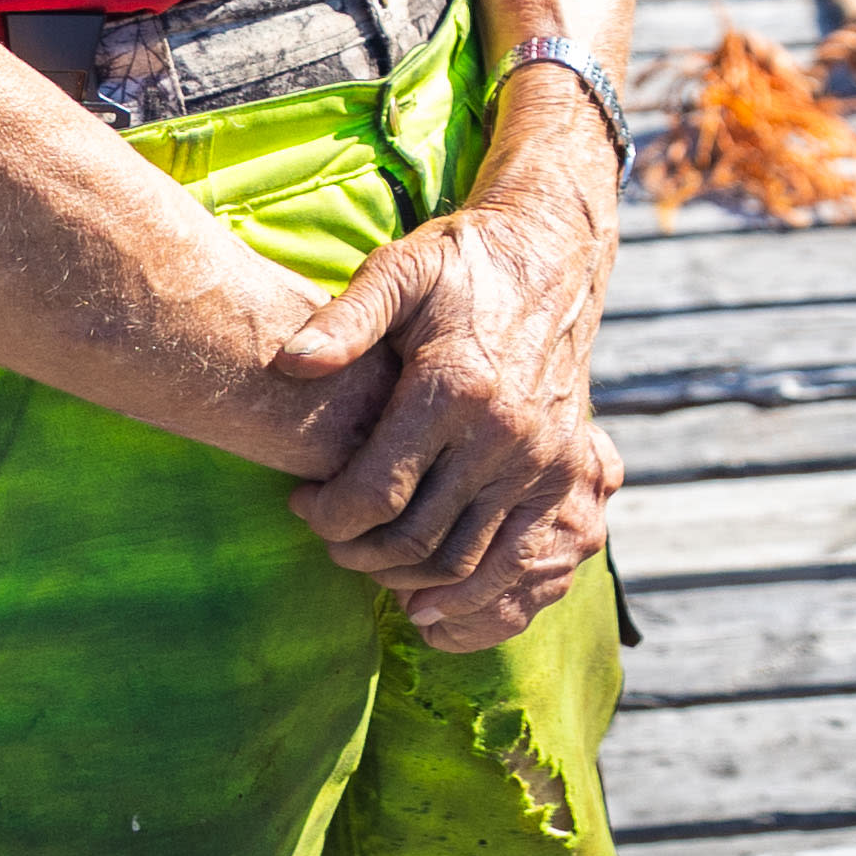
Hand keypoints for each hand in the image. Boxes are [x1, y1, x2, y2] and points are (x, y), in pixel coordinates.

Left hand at [268, 113, 621, 646]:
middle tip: (327, 538)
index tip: (301, 504)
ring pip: (462, 560)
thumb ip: (345, 319)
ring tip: (367, 558)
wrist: (553, 258)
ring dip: (404, 576)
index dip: (328, 514)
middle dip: (356, 552)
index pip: (377, 491)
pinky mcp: (565, 475)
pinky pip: (514, 560)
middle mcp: (505, 434)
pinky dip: (469, 592)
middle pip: (415, 537)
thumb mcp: (400, 269)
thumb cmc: (463, 263)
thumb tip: (290, 364)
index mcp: (455, 387)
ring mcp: (541, 461)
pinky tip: (427, 598)